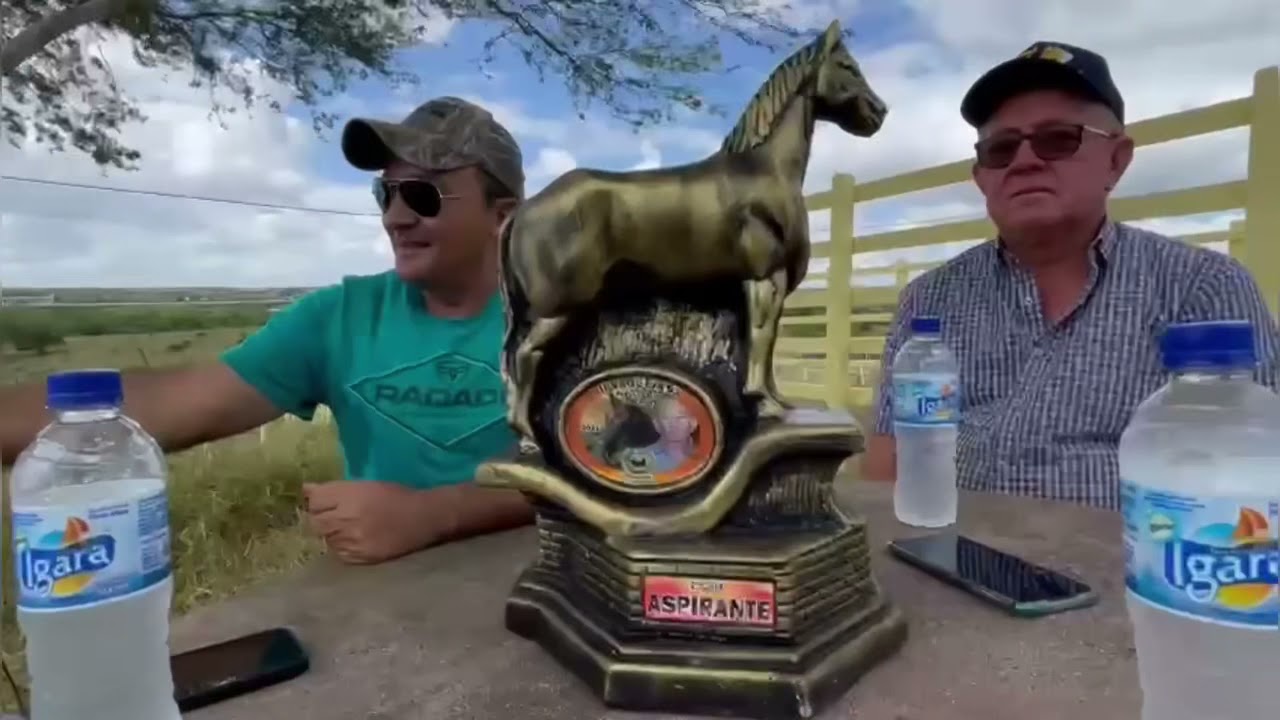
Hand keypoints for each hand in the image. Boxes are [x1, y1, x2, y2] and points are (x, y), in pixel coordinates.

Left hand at [302, 480, 444, 564]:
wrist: (424, 517)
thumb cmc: (396, 496)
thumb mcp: (365, 484)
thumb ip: (334, 489)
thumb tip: (305, 489)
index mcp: (349, 495)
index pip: (314, 501)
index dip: (318, 501)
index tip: (325, 502)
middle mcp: (346, 517)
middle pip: (315, 522)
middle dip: (320, 519)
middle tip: (334, 518)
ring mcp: (352, 539)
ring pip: (326, 539)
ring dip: (332, 534)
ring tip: (348, 529)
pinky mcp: (360, 556)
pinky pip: (338, 553)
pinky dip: (342, 547)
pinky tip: (356, 540)